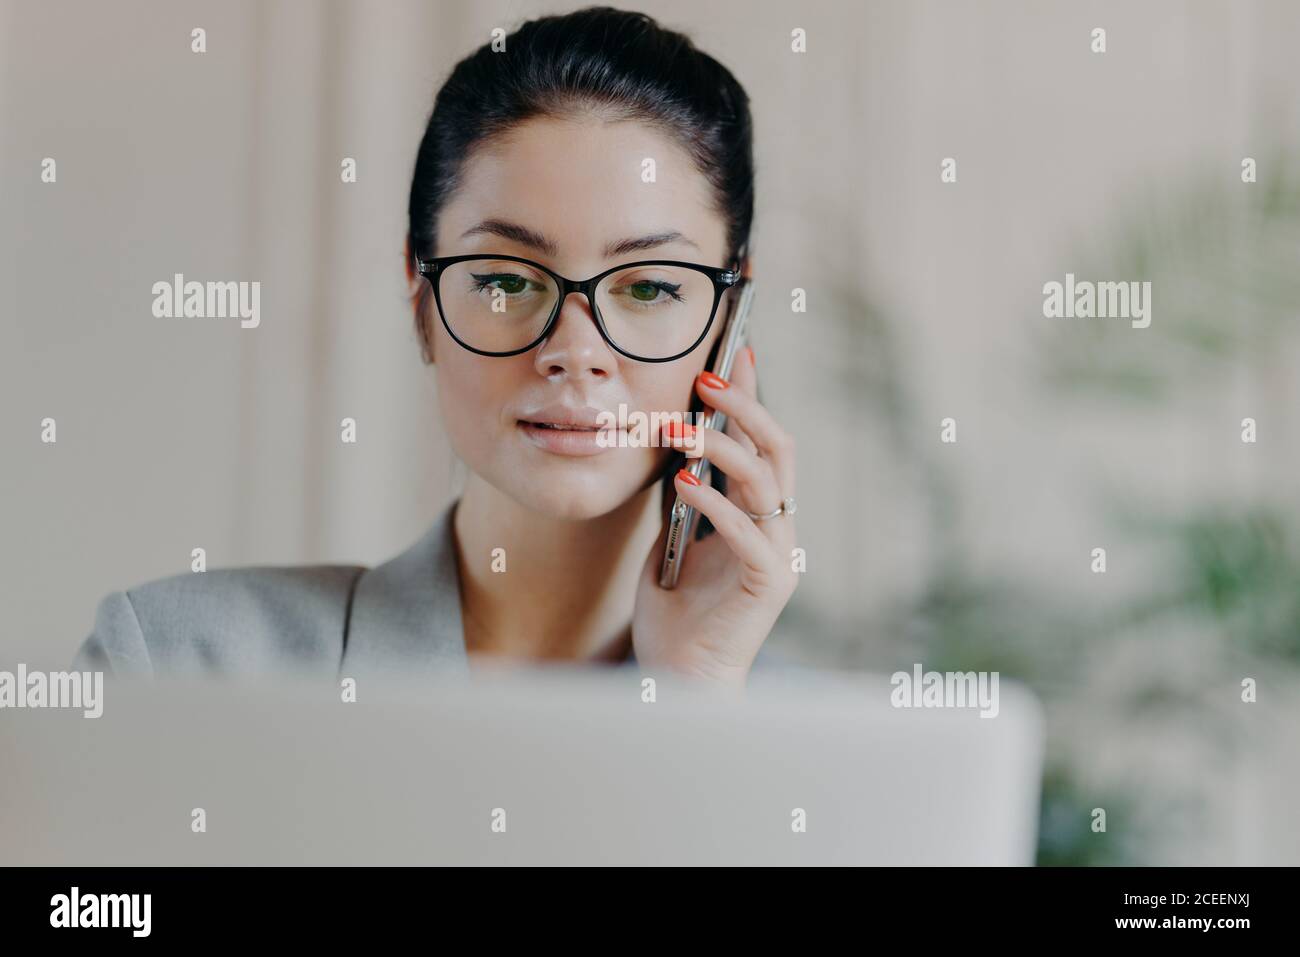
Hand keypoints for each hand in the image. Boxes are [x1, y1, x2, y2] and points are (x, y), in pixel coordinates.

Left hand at [631, 347, 798, 690]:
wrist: (678, 679)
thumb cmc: (675, 615)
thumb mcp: (672, 540)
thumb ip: (683, 499)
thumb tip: (673, 445)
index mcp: (759, 517)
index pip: (764, 445)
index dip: (752, 399)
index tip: (735, 355)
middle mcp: (778, 530)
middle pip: (779, 451)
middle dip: (745, 408)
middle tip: (707, 378)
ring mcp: (777, 556)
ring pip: (767, 482)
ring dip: (722, 447)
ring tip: (679, 428)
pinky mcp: (766, 586)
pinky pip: (749, 533)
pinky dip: (716, 503)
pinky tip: (684, 482)